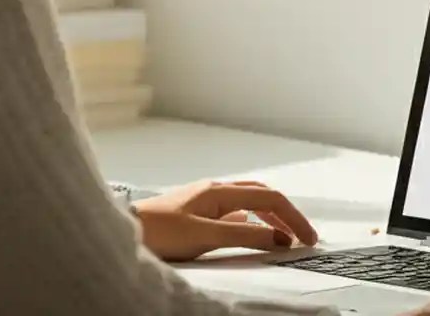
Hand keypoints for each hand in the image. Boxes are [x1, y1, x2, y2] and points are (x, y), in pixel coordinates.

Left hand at [133, 179, 318, 261]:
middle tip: (303, 237)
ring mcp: (206, 201)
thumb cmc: (157, 231)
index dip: (293, 218)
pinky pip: (234, 213)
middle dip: (287, 215)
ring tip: (284, 237)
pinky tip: (250, 234)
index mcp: (220, 191)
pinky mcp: (197, 213)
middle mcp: (216, 191)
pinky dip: (252, 223)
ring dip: (271, 218)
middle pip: (264, 197)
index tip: (307, 238)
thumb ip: (244, 236)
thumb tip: (279, 238)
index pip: (270, 199)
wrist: (122, 230)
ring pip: (250, 204)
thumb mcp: (205, 236)